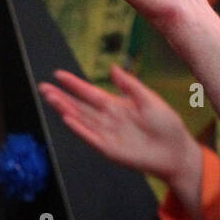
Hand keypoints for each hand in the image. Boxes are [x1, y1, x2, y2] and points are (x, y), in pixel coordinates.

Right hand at [38, 65, 201, 185]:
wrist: (176, 151)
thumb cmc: (166, 124)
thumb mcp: (149, 99)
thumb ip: (130, 85)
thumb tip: (112, 68)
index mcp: (116, 106)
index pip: (90, 93)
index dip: (74, 84)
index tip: (58, 74)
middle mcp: (107, 120)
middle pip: (80, 106)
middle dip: (61, 97)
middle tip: (43, 87)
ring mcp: (107, 135)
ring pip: (81, 120)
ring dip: (65, 110)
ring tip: (50, 98)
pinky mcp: (110, 150)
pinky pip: (91, 138)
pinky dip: (79, 129)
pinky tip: (67, 119)